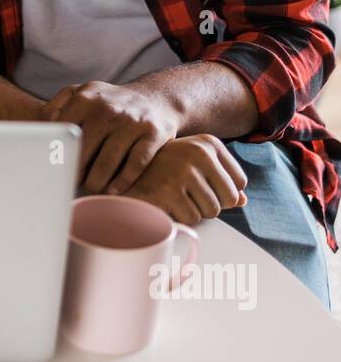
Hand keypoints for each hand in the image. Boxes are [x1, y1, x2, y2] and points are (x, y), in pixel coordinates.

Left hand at [42, 79, 180, 194]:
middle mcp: (109, 108)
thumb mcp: (83, 93)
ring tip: (89, 190)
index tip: (52, 172)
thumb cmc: (110, 103)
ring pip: (108, 161)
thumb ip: (56, 106)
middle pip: (84, 150)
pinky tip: (111, 191)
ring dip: (96, 182)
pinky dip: (122, 182)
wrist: (156, 97)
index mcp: (86, 98)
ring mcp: (132, 121)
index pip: (63, 133)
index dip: (57, 156)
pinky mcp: (153, 134)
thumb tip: (37, 130)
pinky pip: (135, 164)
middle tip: (69, 186)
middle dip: (74, 172)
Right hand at [120, 134, 247, 225]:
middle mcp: (198, 153)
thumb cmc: (158, 171)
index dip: (221, 191)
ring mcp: (183, 171)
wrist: (117, 174)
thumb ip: (219, 180)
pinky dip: (178, 217)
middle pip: (229, 198)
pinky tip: (163, 203)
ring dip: (193, 211)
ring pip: (211, 211)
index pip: (239, 182)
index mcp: (207, 143)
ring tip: (171, 197)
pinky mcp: (169, 191)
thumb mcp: (191, 167)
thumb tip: (243, 200)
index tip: (200, 186)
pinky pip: (192, 218)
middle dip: (209, 204)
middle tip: (184, 194)